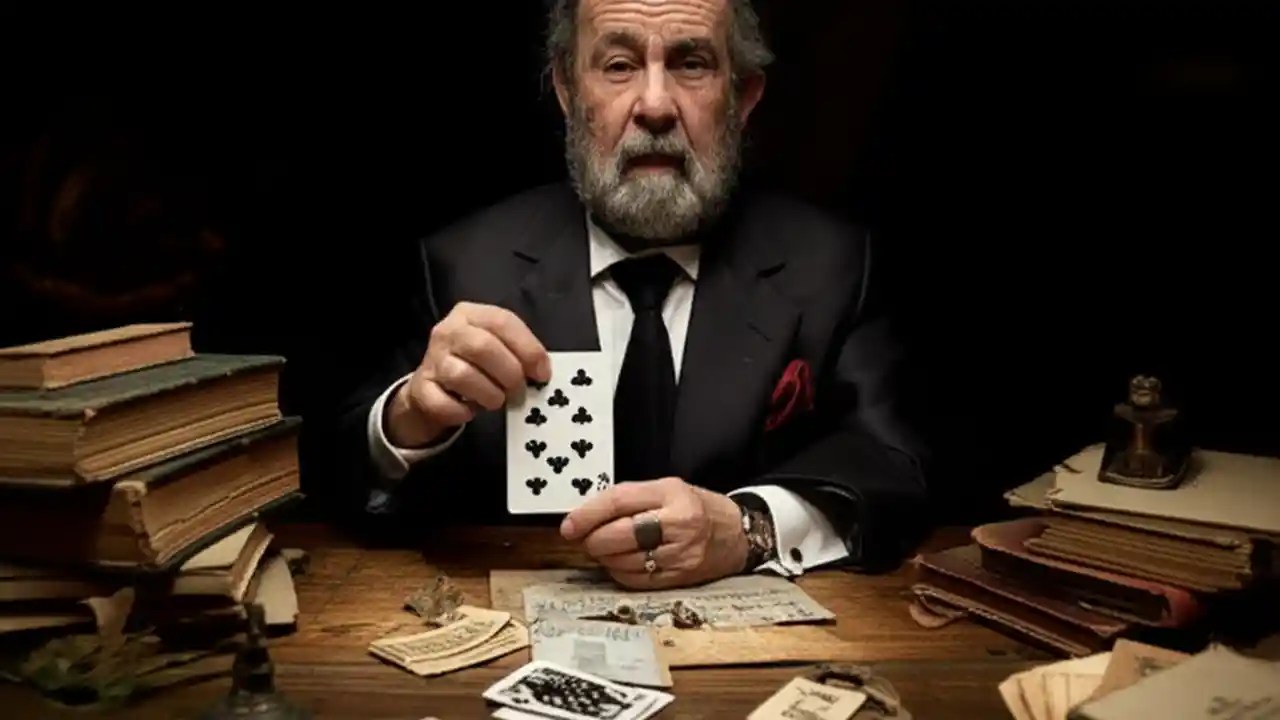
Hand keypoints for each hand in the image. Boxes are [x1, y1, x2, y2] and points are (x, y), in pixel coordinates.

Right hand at [387, 302, 549, 446]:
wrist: (433, 387)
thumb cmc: (475, 365)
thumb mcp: (497, 348)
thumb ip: (518, 353)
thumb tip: (541, 371)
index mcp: (471, 314)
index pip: (502, 321)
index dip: (528, 348)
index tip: (542, 373)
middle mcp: (448, 331)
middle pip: (482, 347)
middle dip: (509, 373)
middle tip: (519, 391)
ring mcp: (431, 360)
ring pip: (462, 375)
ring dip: (489, 394)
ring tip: (497, 401)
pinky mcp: (421, 389)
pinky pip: (443, 404)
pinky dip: (462, 412)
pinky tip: (470, 411)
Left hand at [560, 477, 749, 588]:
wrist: (737, 535)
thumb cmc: (697, 508)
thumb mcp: (667, 489)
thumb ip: (629, 499)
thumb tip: (586, 517)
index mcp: (672, 494)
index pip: (619, 502)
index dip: (588, 514)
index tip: (569, 525)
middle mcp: (678, 524)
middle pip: (618, 535)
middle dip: (593, 540)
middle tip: (586, 538)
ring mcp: (679, 555)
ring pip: (623, 561)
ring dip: (604, 558)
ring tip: (605, 549)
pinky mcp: (678, 579)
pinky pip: (635, 580)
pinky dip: (619, 573)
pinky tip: (620, 563)